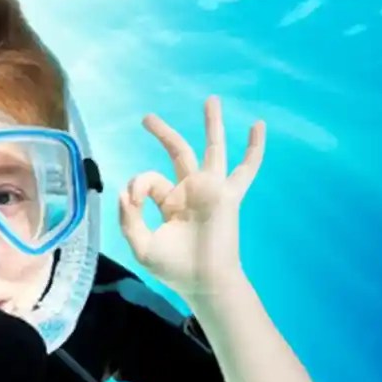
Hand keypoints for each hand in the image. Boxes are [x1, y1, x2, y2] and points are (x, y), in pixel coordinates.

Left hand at [119, 96, 265, 297]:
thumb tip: (123, 191)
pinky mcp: (228, 195)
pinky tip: (258, 126)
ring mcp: (210, 190)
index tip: (132, 200)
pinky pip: (246, 169)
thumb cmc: (173, 268)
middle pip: (177, 152)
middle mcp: (190, 191)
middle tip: (147, 117)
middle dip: (162, 133)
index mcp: (169, 201)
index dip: (137, 186)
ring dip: (212, 124)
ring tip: (210, 100)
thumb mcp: (142, 245)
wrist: (204, 282)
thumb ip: (129, 219)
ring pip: (212, 149)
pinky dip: (254, 149)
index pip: (149, 180)